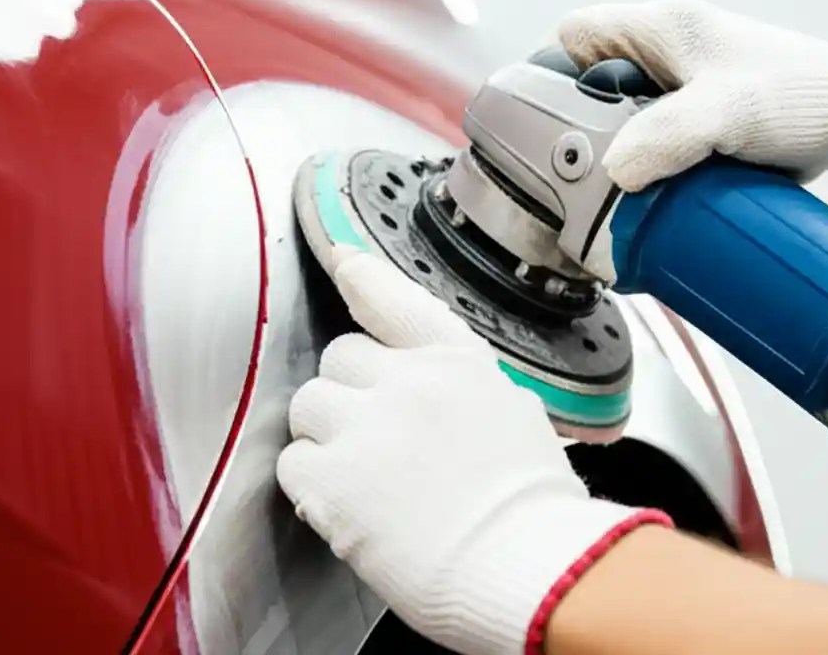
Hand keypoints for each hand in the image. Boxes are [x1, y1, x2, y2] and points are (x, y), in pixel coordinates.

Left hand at [277, 248, 668, 653]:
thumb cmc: (534, 512)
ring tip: (359, 478)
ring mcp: (368, 425)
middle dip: (348, 393)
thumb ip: (463, 393)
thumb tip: (432, 396)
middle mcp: (409, 382)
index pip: (397, 302)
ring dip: (323, 436)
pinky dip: (311, 485)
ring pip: (307, 405)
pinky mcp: (335, 476)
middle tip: (371, 439)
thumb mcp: (516, 419)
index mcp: (459, 365)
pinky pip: (293, 462)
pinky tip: (348, 507)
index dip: (363, 278)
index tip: (341, 260)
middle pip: (339, 357)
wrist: (530, 567)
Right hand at [558, 0, 827, 192]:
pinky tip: (655, 193)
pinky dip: (649, 169)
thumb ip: (668, 136)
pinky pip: (653, 142)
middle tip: (586, 169)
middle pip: (591, 85)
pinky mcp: (701, 120)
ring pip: (620, 119)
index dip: (553, 75)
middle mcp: (667, 52)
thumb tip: (615, 169)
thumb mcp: (730, 114)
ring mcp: (684, 87)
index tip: (548, 123)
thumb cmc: (805, 97)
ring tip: (623, 188)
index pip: (574, 35)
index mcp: (663, 29)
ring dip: (618, 155)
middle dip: (583, 129)